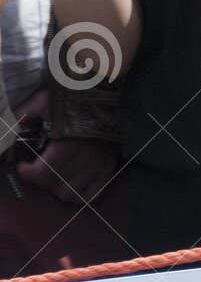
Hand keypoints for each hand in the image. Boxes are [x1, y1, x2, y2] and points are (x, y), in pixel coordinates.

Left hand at [12, 89, 118, 203]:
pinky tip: (71, 181)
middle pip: (54, 185)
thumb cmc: (74, 95)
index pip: (40, 173)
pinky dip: (79, 193)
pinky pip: (91, 194)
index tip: (22, 164)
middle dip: (40, 178)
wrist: (107, 88)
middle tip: (36, 166)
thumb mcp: (45, 100)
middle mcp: (85, 159)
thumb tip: (5, 127)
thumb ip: (24, 113)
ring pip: (70, 194)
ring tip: (54, 173)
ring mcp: (99, 165)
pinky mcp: (110, 166)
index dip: (26, 171)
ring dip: (58, 187)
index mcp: (68, 145)